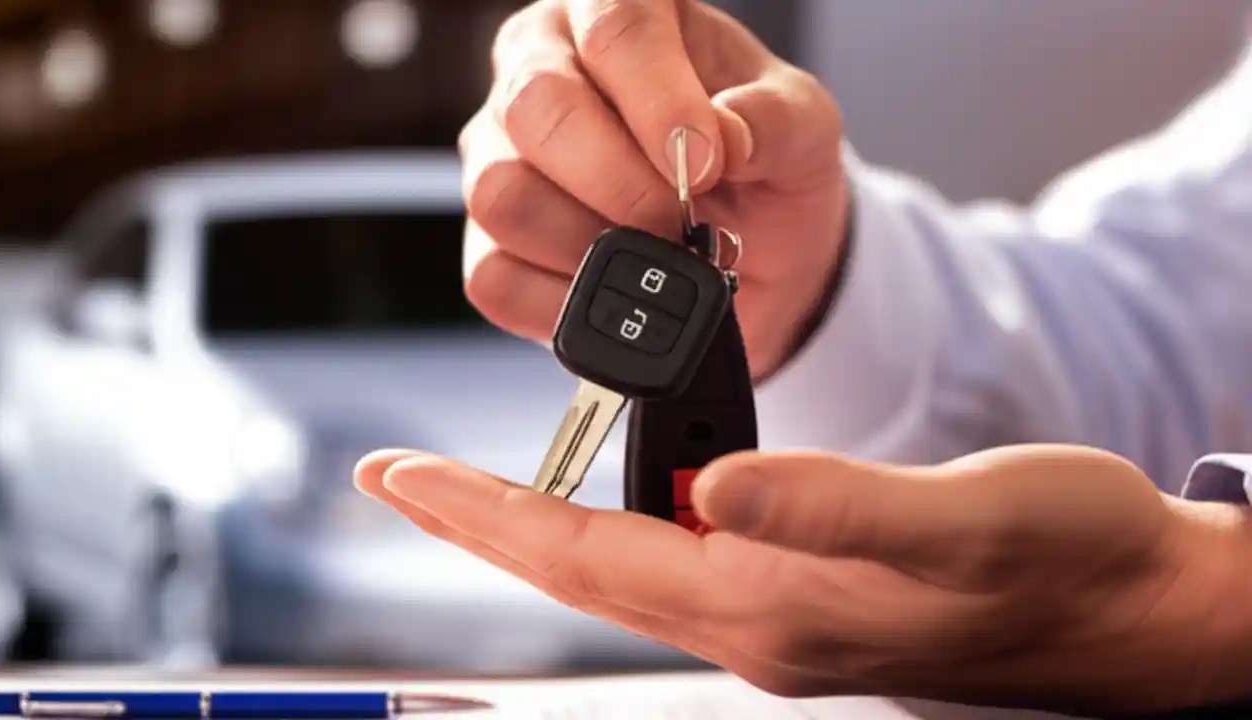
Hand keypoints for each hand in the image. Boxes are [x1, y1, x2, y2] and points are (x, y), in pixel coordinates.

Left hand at [355, 444, 1251, 713]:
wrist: (1127, 609)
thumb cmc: (1062, 560)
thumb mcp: (963, 520)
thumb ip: (837, 505)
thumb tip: (715, 483)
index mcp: (777, 605)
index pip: (592, 557)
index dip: (487, 517)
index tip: (401, 477)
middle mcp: (758, 622)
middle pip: (583, 570)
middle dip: (481, 525)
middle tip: (399, 478)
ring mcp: (776, 615)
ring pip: (620, 570)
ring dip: (536, 528)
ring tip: (468, 490)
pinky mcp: (802, 594)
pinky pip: (672, 562)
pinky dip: (610, 527)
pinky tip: (600, 502)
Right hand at [460, 0, 848, 379]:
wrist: (754, 253)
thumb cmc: (762, 163)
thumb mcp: (801, 128)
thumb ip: (773, 120)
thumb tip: (722, 137)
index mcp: (612, 13)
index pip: (614, 25)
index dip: (658, 96)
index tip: (706, 161)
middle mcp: (539, 70)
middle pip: (536, 107)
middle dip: (618, 180)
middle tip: (679, 220)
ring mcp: (498, 157)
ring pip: (502, 194)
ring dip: (590, 244)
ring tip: (652, 256)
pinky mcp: (486, 244)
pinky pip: (494, 277)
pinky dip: (564, 303)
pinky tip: (615, 294)